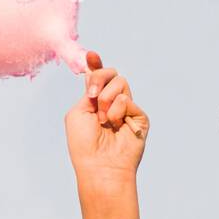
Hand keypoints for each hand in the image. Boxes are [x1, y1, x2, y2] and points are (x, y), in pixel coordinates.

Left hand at [65, 50, 149, 185]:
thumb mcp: (78, 111)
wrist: (99, 164)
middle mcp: (111, 103)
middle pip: (111, 74)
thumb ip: (88, 91)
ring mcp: (127, 110)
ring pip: (121, 83)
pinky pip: (128, 99)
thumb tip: (98, 76)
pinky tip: (114, 124)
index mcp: (94, 101)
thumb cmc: (83, 142)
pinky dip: (117, 110)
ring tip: (103, 119)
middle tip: (92, 95)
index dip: (95, 64)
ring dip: (106, 98)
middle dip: (99, 78)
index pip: (98, 77)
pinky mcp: (140, 117)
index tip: (91, 55)